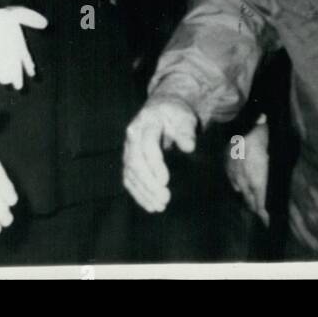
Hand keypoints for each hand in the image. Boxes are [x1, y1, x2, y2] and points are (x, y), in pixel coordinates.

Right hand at [122, 93, 198, 212]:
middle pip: (135, 161)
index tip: (165, 181)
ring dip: (143, 191)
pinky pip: (129, 179)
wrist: (162, 110)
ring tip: (160, 206)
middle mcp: (133, 135)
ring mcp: (128, 148)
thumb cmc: (176, 115)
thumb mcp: (185, 117)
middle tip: (164, 199)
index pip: (147, 144)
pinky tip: (151, 206)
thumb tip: (189, 147)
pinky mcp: (129, 160)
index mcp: (147, 121)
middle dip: (148, 182)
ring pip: (130, 172)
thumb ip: (186, 131)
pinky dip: (138, 194)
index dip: (154, 164)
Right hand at [225, 119, 269, 225]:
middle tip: (263, 215)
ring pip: (241, 193)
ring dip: (248, 199)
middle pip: (251, 202)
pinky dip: (240, 187)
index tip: (268, 223)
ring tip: (254, 202)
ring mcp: (234, 175)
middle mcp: (245, 181)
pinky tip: (242, 186)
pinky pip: (234, 183)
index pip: (261, 204)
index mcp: (258, 180)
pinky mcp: (227, 167)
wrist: (240, 124)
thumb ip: (277, 169)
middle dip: (257, 210)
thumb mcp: (275, 152)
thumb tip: (280, 180)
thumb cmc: (262, 136)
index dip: (265, 216)